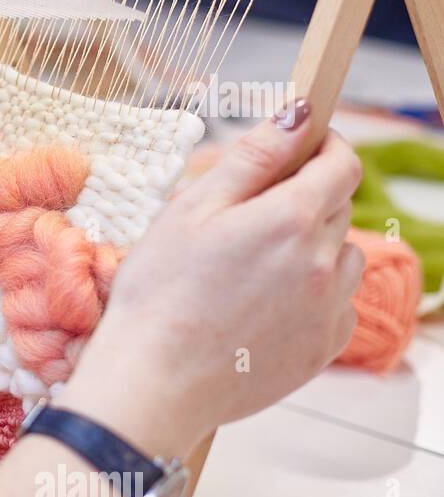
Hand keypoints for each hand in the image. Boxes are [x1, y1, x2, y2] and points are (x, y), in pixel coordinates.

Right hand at [56, 101, 365, 460]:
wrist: (154, 382)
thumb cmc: (159, 293)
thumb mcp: (191, 209)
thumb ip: (252, 158)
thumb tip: (299, 115)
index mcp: (292, 218)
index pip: (342, 163)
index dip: (323, 147)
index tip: (299, 150)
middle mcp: (324, 262)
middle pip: (339, 208)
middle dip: (305, 199)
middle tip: (246, 219)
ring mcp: (330, 309)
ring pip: (341, 257)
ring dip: (312, 249)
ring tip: (251, 269)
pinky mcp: (325, 348)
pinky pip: (336, 304)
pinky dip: (311, 296)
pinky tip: (261, 306)